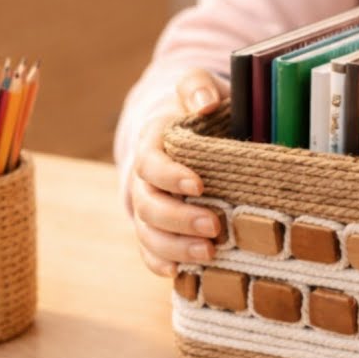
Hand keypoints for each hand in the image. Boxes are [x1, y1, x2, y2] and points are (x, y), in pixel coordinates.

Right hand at [129, 69, 228, 277]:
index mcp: (152, 144)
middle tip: (214, 226)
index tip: (199, 185)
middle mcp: (144, 180)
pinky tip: (180, 272)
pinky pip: (149, 251)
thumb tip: (205, 102)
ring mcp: (148, 207)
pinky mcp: (157, 228)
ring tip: (208, 253)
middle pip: (149, 205)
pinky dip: (160, 263)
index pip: (151, 163)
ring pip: (148, 233)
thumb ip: (197, 85)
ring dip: (174, 246)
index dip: (170, 176)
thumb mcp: (198, 87)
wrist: (186, 131)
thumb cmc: (197, 109)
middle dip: (179, 219)